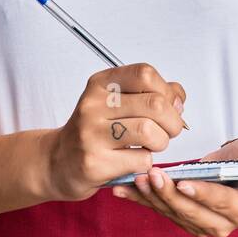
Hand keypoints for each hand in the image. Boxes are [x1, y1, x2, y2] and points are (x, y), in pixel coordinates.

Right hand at [42, 63, 187, 201]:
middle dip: (173, 121)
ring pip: (150, 131)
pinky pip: (141, 160)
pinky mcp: (95, 163)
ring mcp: (91, 134)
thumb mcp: (117, 102)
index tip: (171, 105)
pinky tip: (134, 160)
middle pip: (154, 103)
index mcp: (101, 84)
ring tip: (151, 146)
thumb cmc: (95, 131)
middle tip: (169, 130)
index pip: (145, 74)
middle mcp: (93, 105)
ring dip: (161, 142)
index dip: (167, 91)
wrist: (58, 162)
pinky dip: (147, 162)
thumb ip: (150, 94)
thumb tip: (179, 98)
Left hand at [112, 135, 237, 236]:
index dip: (205, 194)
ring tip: (135, 180)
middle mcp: (223, 221)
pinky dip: (140, 200)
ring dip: (152, 199)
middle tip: (153, 176)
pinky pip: (160, 208)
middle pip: (194, 213)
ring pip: (174, 213)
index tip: (186, 181)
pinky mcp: (183, 212)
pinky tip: (122, 189)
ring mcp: (201, 220)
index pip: (224, 204)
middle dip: (171, 196)